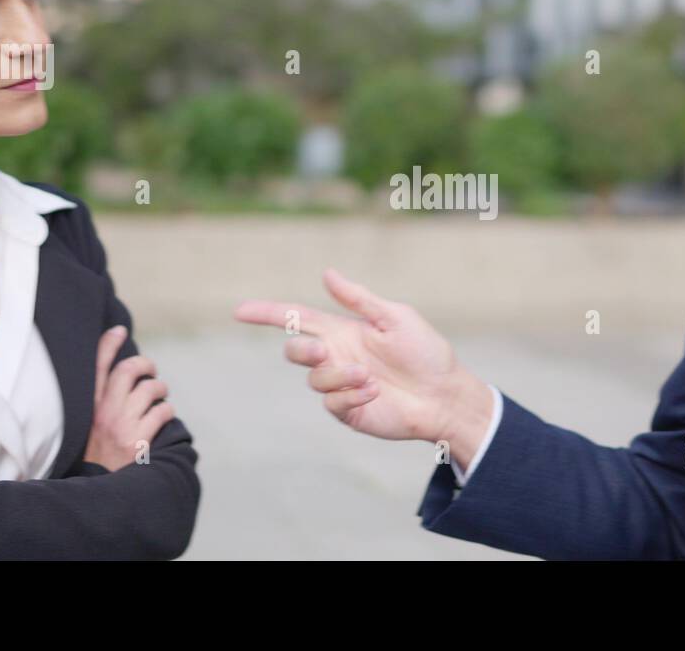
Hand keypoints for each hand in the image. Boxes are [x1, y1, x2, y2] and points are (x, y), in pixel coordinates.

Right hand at [84, 325, 176, 471]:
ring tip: (160, 399)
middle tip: (151, 370)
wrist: (100, 492)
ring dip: (160, 390)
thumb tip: (126, 377)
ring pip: (150, 389)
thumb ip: (102, 403)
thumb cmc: (99, 457)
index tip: (118, 330)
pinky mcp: (137, 441)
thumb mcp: (89, 428)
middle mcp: (102, 413)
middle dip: (145, 364)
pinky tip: (164, 418)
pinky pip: (162, 412)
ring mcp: (120, 426)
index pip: (96, 368)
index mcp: (88, 408)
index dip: (107, 344)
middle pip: (127, 370)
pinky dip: (167, 412)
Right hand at [235, 269, 493, 468]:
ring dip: (339, 376)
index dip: (268, 314)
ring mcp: (340, 386)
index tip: (240, 311)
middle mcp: (337, 357)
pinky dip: (351, 394)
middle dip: (301, 351)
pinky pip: (332, 401)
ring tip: (370, 378)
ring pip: (314, 379)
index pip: (297, 319)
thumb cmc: (426, 353)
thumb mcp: (395, 318)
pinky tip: (374, 392)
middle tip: (323, 351)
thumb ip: (358, 299)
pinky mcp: (347, 410)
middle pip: (295, 352)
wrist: (444, 395)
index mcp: (344, 331)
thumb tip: (326, 273)